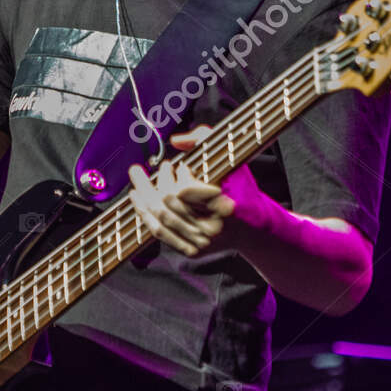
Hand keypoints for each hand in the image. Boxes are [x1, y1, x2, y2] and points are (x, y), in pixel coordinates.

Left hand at [127, 125, 271, 257]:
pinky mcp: (191, 250)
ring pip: (161, 219)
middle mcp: (211, 228)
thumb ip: (206, 139)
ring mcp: (200, 243)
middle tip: (138, 168)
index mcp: (224, 206)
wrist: (254, 229)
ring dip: (143, 197)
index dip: (175, 177)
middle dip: (150, 184)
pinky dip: (146, 215)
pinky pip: (161, 234)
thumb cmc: (243, 191)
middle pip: (167, 205)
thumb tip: (176, 140)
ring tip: (136, 180)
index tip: (174, 165)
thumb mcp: (233, 161)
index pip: (185, 191)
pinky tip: (138, 199)